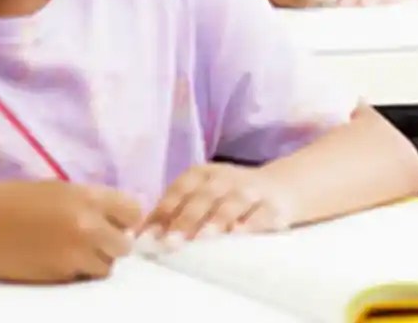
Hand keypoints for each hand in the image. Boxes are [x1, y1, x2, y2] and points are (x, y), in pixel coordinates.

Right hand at [0, 180, 143, 282]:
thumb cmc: (11, 200)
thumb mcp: (58, 190)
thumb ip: (90, 204)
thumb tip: (116, 220)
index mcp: (88, 198)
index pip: (133, 212)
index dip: (125, 220)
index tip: (115, 223)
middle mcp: (87, 227)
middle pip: (124, 246)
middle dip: (112, 245)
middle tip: (93, 241)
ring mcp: (73, 255)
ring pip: (105, 267)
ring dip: (94, 262)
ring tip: (70, 252)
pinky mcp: (57, 277)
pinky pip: (80, 278)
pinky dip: (73, 273)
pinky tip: (52, 260)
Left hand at [140, 163, 294, 248]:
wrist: (282, 186)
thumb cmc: (229, 197)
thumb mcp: (201, 196)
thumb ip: (172, 212)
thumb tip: (135, 235)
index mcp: (203, 174)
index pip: (180, 190)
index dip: (163, 211)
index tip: (147, 236)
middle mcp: (226, 179)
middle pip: (204, 197)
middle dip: (186, 220)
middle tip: (169, 243)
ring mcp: (251, 190)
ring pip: (232, 203)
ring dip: (217, 219)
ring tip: (203, 237)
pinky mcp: (274, 205)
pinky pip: (262, 213)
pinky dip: (252, 222)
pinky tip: (240, 233)